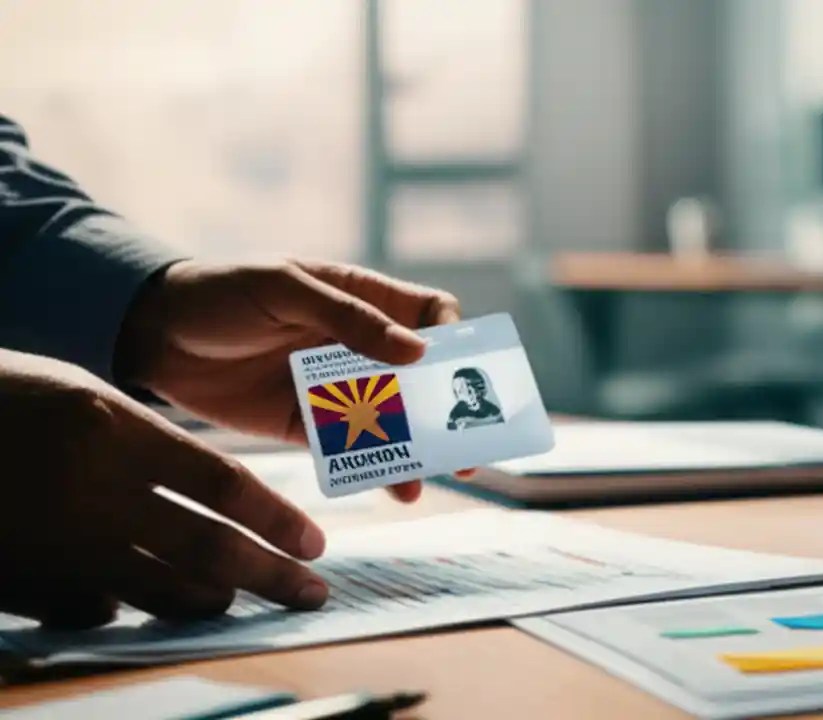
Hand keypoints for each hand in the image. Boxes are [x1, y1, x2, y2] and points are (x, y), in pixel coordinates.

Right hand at [0, 350, 327, 627]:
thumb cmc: (2, 399)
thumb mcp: (80, 395)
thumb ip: (148, 444)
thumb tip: (218, 497)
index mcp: (110, 428)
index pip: (221, 484)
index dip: (275, 519)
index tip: (312, 541)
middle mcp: (89, 491)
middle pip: (207, 548)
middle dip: (271, 575)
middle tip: (312, 592)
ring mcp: (52, 542)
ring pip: (161, 590)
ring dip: (214, 599)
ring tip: (242, 598)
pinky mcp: (19, 580)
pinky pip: (96, 609)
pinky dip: (132, 608)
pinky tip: (153, 603)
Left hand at [117, 259, 461, 501]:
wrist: (152, 334)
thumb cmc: (220, 291)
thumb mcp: (285, 288)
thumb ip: (349, 317)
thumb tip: (419, 350)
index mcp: (362, 297)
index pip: (431, 314)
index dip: (454, 337)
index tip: (459, 368)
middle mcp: (359, 343)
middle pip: (424, 376)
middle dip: (451, 409)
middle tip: (472, 446)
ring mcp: (336, 386)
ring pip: (395, 418)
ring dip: (419, 447)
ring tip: (432, 478)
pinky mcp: (308, 424)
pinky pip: (353, 447)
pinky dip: (377, 466)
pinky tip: (395, 486)